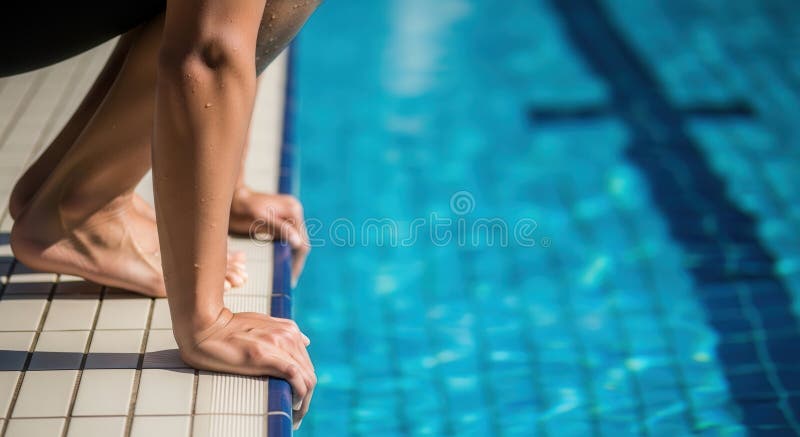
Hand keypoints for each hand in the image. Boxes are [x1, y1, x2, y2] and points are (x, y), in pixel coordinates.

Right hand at [178, 309, 315, 427]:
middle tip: (297, 415)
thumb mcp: (261, 323)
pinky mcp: (265, 356)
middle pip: (309, 373)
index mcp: (289, 330)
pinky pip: (294, 377)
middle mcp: (288, 336)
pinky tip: (291, 406)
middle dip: (306, 398)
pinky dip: (298, 395)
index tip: (298, 402)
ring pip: (306, 378)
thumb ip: (283, 332)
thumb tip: (306, 341)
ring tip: (294, 417)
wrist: (206, 327)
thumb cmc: (228, 327)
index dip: (305, 384)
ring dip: (303, 403)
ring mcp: (278, 345)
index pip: (306, 364)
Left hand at [238, 191, 309, 285]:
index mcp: (293, 210)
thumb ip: (280, 229)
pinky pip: (289, 238)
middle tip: (291, 281)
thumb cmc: (242, 207)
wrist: (232, 197)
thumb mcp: (260, 218)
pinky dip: (287, 251)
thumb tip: (299, 243)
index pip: (302, 241)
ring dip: (293, 258)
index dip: (298, 261)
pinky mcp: (283, 219)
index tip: (292, 278)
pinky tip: (284, 262)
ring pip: (296, 241)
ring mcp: (290, 214)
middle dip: (296, 261)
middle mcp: (295, 211)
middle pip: (301, 241)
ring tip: (289, 276)